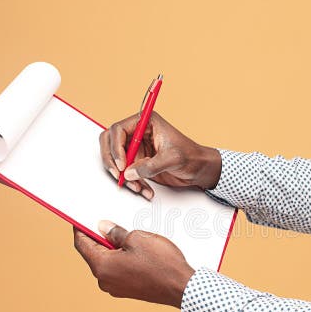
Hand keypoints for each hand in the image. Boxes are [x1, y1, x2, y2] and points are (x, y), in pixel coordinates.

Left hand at [73, 221, 195, 307]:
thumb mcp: (137, 238)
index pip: (82, 244)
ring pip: (107, 263)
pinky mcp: (127, 291)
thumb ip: (116, 232)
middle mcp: (104, 280)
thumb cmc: (161, 264)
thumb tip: (103, 228)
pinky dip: (121, 260)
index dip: (79, 229)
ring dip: (112, 249)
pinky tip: (135, 251)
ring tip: (127, 237)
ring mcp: (115, 288)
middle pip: (94, 254)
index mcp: (102, 266)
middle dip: (99, 238)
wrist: (181, 287)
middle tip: (107, 223)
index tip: (79, 220)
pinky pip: (117, 271)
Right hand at [99, 111, 221, 199]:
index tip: (122, 164)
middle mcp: (139, 133)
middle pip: (110, 142)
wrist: (200, 169)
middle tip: (119, 175)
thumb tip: (129, 173)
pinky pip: (126, 173)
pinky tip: (145, 189)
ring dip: (123, 176)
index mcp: (146, 122)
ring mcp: (137, 148)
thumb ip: (150, 166)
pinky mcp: (138, 162)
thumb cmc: (191, 156)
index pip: (119, 130)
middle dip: (112, 161)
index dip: (116, 147)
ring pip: (116, 160)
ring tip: (138, 186)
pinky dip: (132, 183)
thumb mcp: (172, 159)